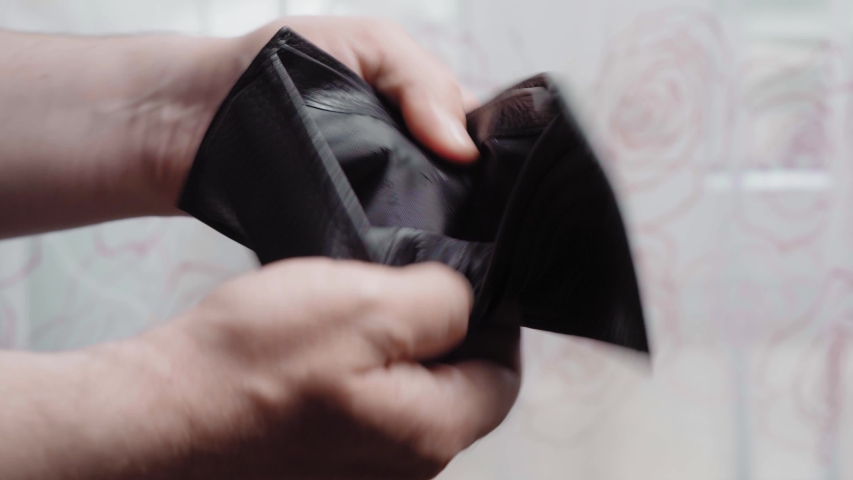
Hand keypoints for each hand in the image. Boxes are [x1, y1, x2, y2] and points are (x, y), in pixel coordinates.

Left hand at [0, 17, 478, 236]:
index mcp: (424, 112)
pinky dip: (393, 258)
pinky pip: (381, 252)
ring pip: (427, 229)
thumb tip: (462, 145)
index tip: (493, 179)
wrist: (195, 117)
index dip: (493, 160)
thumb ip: (420, 79)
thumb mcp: (366, 44)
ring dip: (434, 237)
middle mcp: (408, 161)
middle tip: (470, 219)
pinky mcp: (347, 236)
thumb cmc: (277, 67)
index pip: (482, 142)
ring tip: (438, 244)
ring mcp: (378, 201)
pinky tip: (400, 261)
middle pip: (463, 195)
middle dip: (471, 207)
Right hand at [141, 259, 518, 478]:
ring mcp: (356, 477)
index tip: (462, 286)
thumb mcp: (368, 303)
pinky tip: (311, 360)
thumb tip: (467, 303)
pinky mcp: (318, 471)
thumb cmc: (252, 364)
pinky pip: (359, 418)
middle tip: (390, 292)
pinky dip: (349, 382)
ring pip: (403, 401)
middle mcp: (402, 472)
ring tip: (341, 321)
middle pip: (453, 391)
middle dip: (435, 337)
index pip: (501, 377)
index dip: (493, 322)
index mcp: (430, 435)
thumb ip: (444, 301)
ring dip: (386, 357)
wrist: (155, 417)